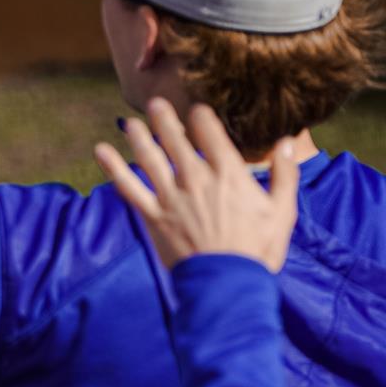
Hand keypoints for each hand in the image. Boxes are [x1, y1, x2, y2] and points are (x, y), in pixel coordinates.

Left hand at [94, 98, 299, 271]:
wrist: (228, 283)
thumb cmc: (259, 249)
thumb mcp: (283, 212)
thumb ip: (285, 175)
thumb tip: (286, 143)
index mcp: (229, 174)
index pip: (210, 133)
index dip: (201, 117)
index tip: (196, 108)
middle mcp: (196, 179)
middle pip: (175, 140)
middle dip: (164, 119)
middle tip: (154, 103)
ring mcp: (171, 197)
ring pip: (149, 158)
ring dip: (138, 137)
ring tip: (128, 123)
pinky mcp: (153, 215)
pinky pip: (128, 187)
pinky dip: (113, 167)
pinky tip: (101, 150)